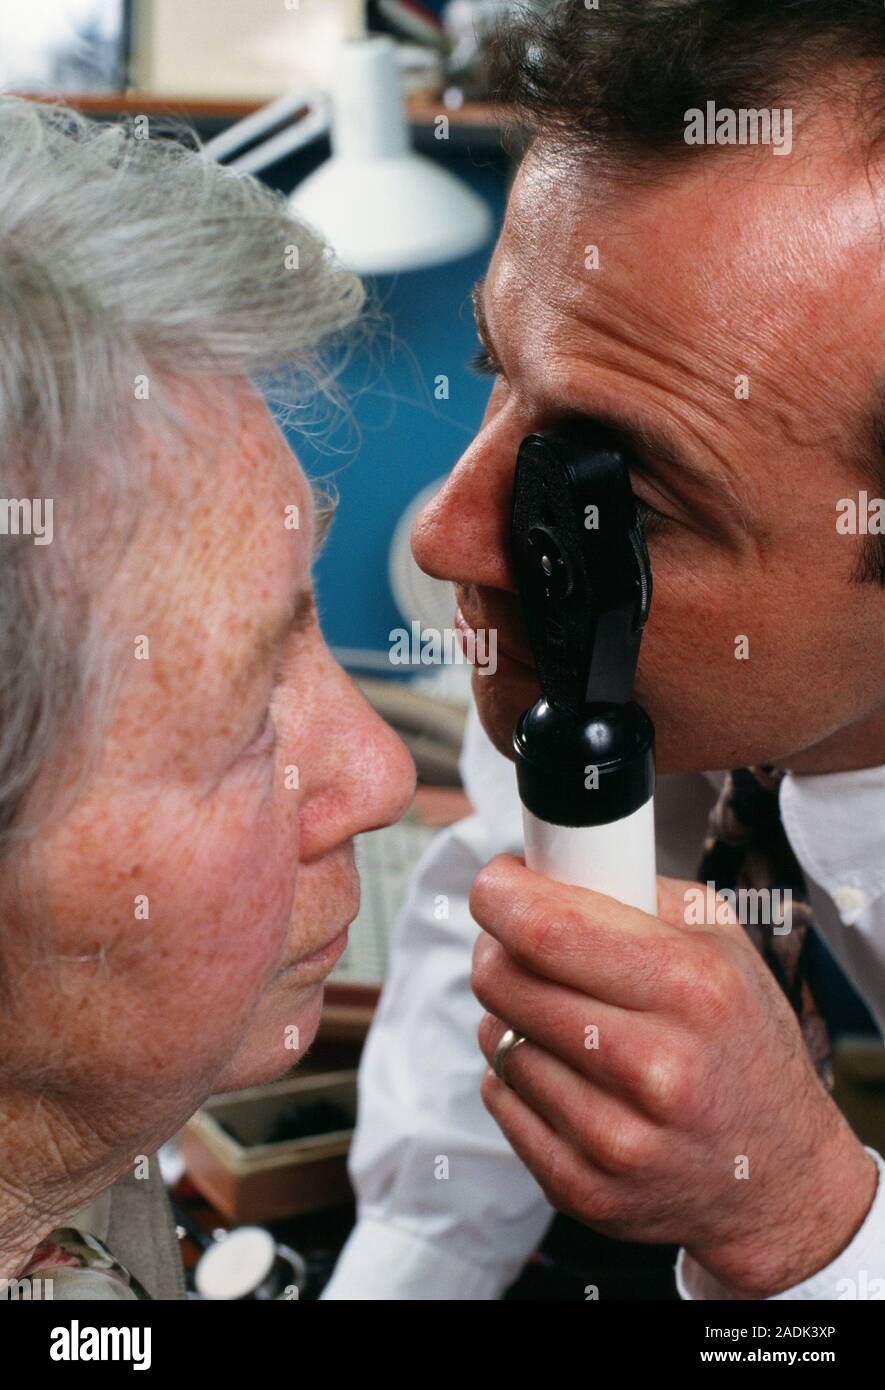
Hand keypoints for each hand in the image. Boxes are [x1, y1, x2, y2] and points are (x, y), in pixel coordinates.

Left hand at [470, 855, 877, 1296]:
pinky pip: (499, 1096)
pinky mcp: (581, 1188)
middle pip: (504, 979)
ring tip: (559, 1014)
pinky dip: (515, 1072)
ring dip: (510, 1013)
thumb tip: (541, 867)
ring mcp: (614, 1138)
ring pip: (495, 1037)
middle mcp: (653, 1066)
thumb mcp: (722, 942)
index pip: (547, 926)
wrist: (776, 1174)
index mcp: (691, 988)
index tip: (496, 881)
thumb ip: (635, 892)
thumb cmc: (742, 1041)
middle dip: (494, 947)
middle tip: (513, 941)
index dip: (499, 893)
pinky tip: (562, 1069)